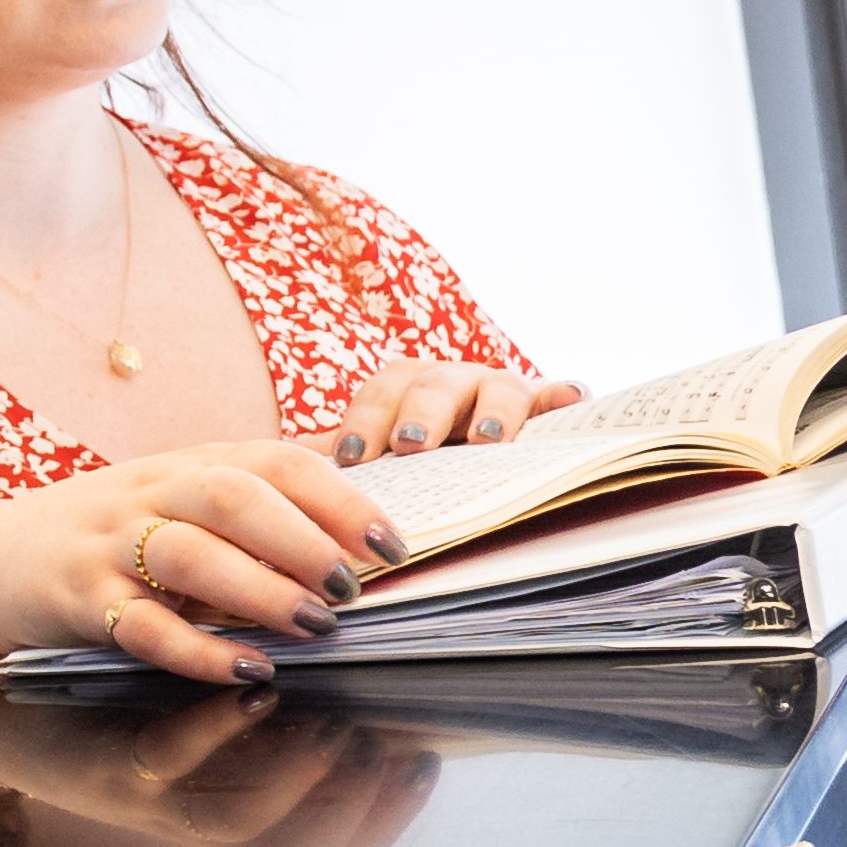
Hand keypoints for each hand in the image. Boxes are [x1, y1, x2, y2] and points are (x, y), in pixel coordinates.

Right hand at [0, 438, 389, 693]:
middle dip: (301, 540)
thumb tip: (370, 488)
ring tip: (314, 626)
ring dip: (258, 590)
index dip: (339, 499)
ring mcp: (111, 544)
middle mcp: (153, 494)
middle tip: (351, 589)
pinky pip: (140, 625)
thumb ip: (267, 497)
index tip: (393, 545)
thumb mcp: (189, 500)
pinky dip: (197, 650)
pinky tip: (247, 669)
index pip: (276, 462)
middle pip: (231, 496)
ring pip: (186, 555)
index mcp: (194, 466)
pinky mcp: (78, 599)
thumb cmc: (121, 535)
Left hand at [0, 680, 437, 846]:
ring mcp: (152, 804)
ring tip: (333, 720)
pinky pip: (167, 766)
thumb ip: (277, 698)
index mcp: (235, 809)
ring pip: (244, 825)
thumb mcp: (200, 705)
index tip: (425, 757)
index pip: (337, 846)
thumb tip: (369, 659)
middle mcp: (201, 823)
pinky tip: (250, 685)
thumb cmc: (116, 688)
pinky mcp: (100, 766)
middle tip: (390, 743)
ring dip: (299, 779)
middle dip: (358, 806)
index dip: (386, 817)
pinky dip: (213, 734)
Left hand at [349, 357, 573, 460]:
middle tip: (411, 447)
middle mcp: (454, 382)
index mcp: (406, 386)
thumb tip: (275, 464)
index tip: (354, 459)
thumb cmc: (409, 462)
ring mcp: (502, 391)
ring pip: (498, 386)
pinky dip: (566, 395)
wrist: (459, 454)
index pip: (382, 393)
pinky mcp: (548, 406)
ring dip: (492, 410)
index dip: (368, 421)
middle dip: (423, 414)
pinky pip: (560, 396)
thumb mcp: (371, 459)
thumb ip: (331, 460)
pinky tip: (571, 400)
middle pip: (437, 385)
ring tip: (488, 439)